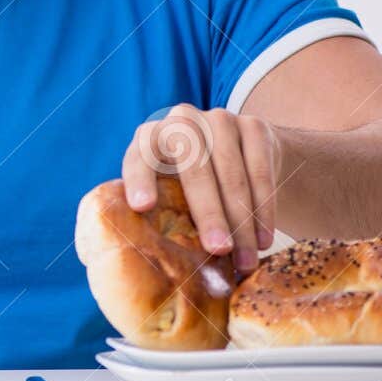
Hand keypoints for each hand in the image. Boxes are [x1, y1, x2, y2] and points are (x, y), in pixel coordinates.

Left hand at [121, 104, 281, 273]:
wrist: (237, 151)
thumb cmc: (185, 183)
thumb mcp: (163, 187)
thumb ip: (147, 212)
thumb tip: (117, 261)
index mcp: (148, 138)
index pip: (139, 157)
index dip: (140, 179)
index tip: (141, 206)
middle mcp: (181, 121)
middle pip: (195, 169)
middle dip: (208, 214)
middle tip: (218, 251)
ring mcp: (219, 120)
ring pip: (232, 174)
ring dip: (242, 221)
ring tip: (245, 260)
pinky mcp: (253, 126)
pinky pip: (261, 170)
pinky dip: (264, 208)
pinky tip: (264, 238)